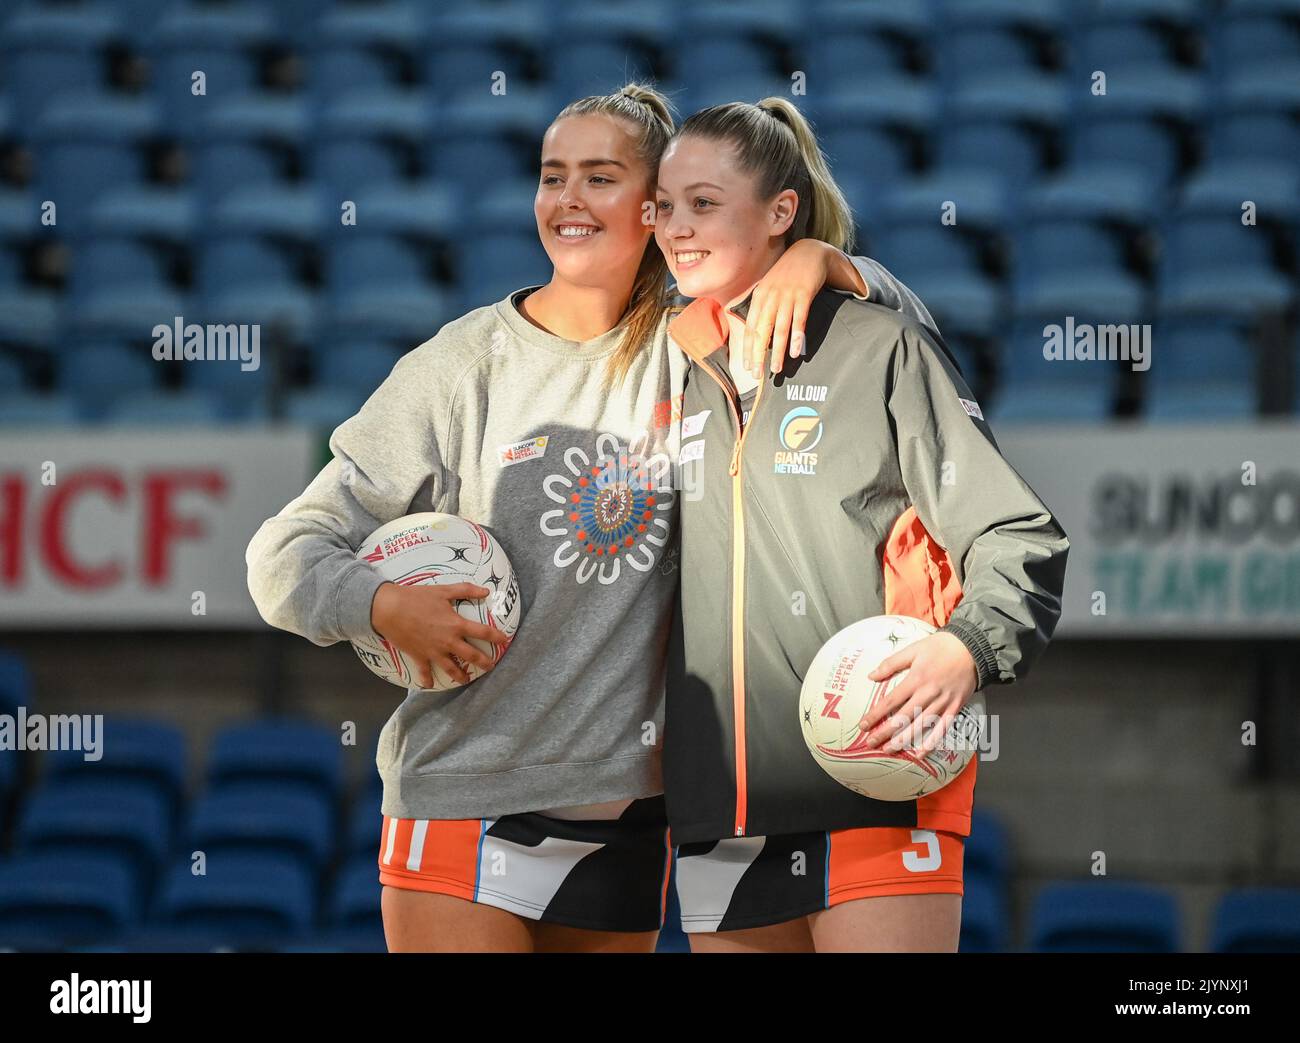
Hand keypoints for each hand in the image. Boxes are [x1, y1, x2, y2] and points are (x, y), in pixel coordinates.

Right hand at [370, 581, 512, 687]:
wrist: (389, 609)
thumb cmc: (417, 597)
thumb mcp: (443, 590)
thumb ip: (466, 590)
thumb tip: (486, 591)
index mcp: (456, 624)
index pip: (483, 633)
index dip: (497, 637)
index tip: (505, 641)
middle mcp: (448, 641)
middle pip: (471, 656)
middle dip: (484, 662)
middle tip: (491, 666)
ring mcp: (433, 651)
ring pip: (451, 669)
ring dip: (460, 676)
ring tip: (466, 680)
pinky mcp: (419, 656)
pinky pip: (425, 672)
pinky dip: (427, 680)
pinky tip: (430, 686)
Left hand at [742, 238, 838, 380]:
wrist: (809, 252)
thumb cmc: (787, 274)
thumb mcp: (769, 288)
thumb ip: (762, 308)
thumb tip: (758, 334)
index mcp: (759, 297)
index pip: (750, 328)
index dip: (748, 348)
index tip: (747, 366)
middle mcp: (770, 297)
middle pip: (761, 331)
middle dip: (758, 355)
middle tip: (757, 375)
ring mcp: (786, 295)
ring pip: (780, 329)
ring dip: (778, 351)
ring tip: (776, 369)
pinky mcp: (803, 294)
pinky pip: (799, 319)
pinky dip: (797, 336)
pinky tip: (796, 351)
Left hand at [853, 632, 978, 755]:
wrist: (972, 648)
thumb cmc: (940, 647)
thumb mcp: (913, 649)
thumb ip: (891, 663)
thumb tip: (871, 676)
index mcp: (916, 679)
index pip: (891, 701)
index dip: (876, 714)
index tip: (863, 725)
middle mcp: (928, 693)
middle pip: (903, 717)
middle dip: (885, 732)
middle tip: (871, 743)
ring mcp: (943, 702)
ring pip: (921, 726)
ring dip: (904, 740)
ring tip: (889, 750)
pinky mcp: (955, 708)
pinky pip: (943, 729)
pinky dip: (932, 742)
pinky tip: (920, 753)